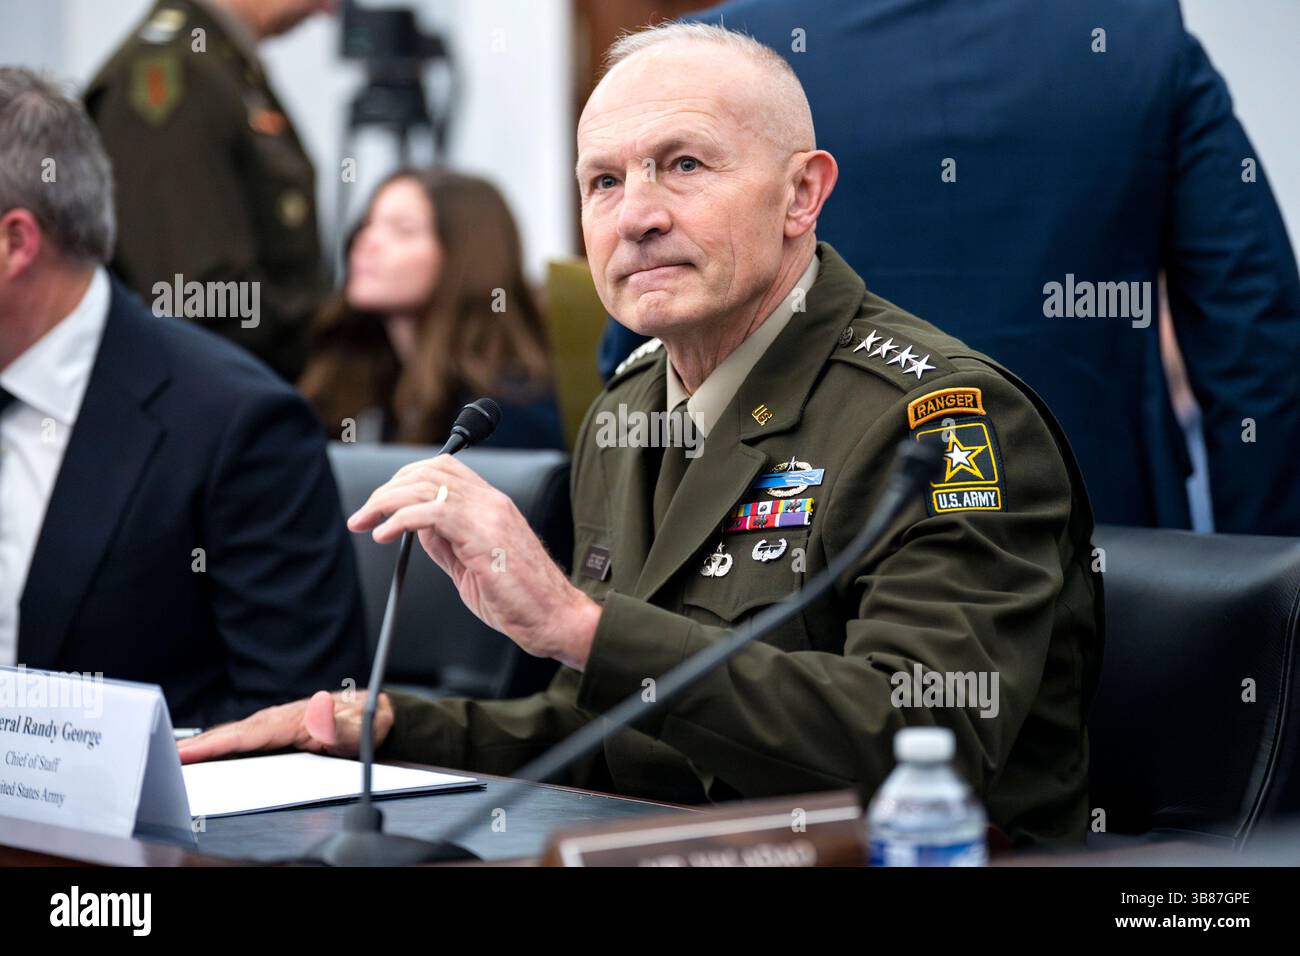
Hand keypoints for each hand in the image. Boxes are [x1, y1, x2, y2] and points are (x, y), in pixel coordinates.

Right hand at [176, 690, 392, 763]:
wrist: (374, 716)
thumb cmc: (365, 724)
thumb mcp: (360, 727)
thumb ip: (338, 722)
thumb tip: (319, 704)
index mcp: (294, 720)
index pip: (249, 735)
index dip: (217, 744)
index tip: (189, 752)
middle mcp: (281, 719)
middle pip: (234, 733)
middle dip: (199, 745)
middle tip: (166, 756)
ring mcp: (276, 724)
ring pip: (236, 735)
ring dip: (205, 744)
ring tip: (175, 756)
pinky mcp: (276, 731)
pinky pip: (243, 738)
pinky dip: (220, 744)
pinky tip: (204, 753)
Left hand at [348, 454, 601, 669]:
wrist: (554, 618)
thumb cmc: (521, 601)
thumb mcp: (469, 566)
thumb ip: (444, 542)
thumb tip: (413, 527)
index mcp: (492, 505)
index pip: (443, 469)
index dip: (405, 479)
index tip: (381, 503)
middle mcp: (491, 501)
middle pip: (429, 470)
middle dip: (387, 489)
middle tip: (364, 515)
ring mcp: (490, 513)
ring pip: (426, 485)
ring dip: (385, 501)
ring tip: (365, 522)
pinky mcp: (483, 533)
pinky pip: (432, 511)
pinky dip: (400, 519)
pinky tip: (384, 535)